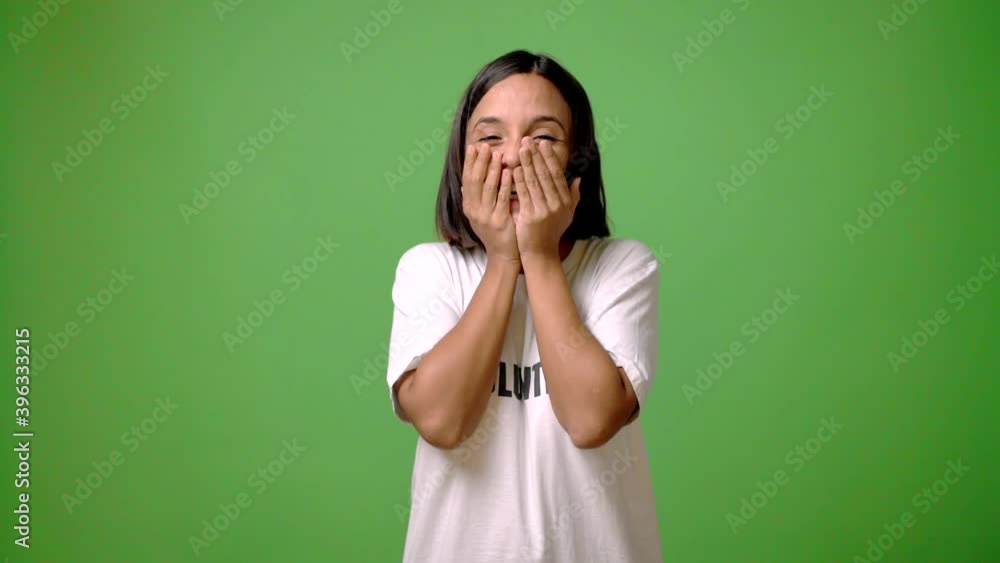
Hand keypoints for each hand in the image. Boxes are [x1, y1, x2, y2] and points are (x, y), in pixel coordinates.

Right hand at [461, 144, 518, 265]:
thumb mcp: (480, 214)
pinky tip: (508, 172)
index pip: (467, 179)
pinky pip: (502, 199)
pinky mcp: (499, 221)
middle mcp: (474, 211)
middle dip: (480, 162)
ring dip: (492, 169)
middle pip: (475, 181)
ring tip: (497, 154)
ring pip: (488, 188)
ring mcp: (485, 217)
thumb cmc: (495, 232)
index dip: (470, 162)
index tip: (473, 146)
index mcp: (468, 206)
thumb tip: (464, 182)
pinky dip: (504, 184)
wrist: (503, 255)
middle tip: (485, 145)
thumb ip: (474, 198)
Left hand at [512, 137, 580, 259]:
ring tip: (520, 149)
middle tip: (528, 140)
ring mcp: (544, 210)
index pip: (557, 174)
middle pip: (545, 174)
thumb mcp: (567, 215)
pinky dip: (519, 180)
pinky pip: (524, 194)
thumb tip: (578, 179)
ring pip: (534, 181)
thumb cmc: (552, 232)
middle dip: (536, 155)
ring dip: (527, 163)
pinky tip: (515, 169)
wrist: (541, 253)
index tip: (543, 143)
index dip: (549, 158)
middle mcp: (557, 204)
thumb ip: (573, 196)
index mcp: (565, 201)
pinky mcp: (531, 217)